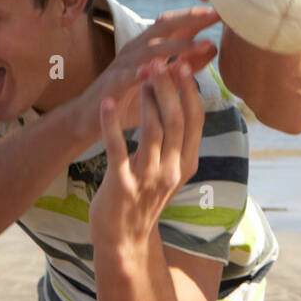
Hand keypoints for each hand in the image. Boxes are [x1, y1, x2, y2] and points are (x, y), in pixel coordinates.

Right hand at [76, 6, 218, 137]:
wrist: (88, 118)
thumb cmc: (128, 99)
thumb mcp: (162, 81)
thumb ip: (185, 66)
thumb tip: (213, 48)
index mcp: (148, 45)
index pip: (176, 23)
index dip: (198, 15)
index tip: (225, 9)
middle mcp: (136, 48)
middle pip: (164, 25)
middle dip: (191, 18)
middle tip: (216, 14)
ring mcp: (123, 64)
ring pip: (152, 48)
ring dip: (178, 45)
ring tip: (201, 44)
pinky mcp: (112, 83)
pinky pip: (129, 75)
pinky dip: (144, 71)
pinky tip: (159, 70)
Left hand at [89, 61, 203, 255]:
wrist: (124, 239)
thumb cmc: (145, 197)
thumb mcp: (170, 170)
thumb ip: (178, 139)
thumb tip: (182, 98)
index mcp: (186, 163)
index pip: (194, 121)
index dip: (190, 91)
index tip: (185, 63)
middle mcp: (171, 170)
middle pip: (175, 121)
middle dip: (169, 88)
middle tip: (163, 61)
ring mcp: (147, 178)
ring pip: (152, 131)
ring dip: (147, 99)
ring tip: (142, 74)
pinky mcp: (121, 184)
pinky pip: (117, 148)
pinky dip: (111, 124)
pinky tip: (106, 103)